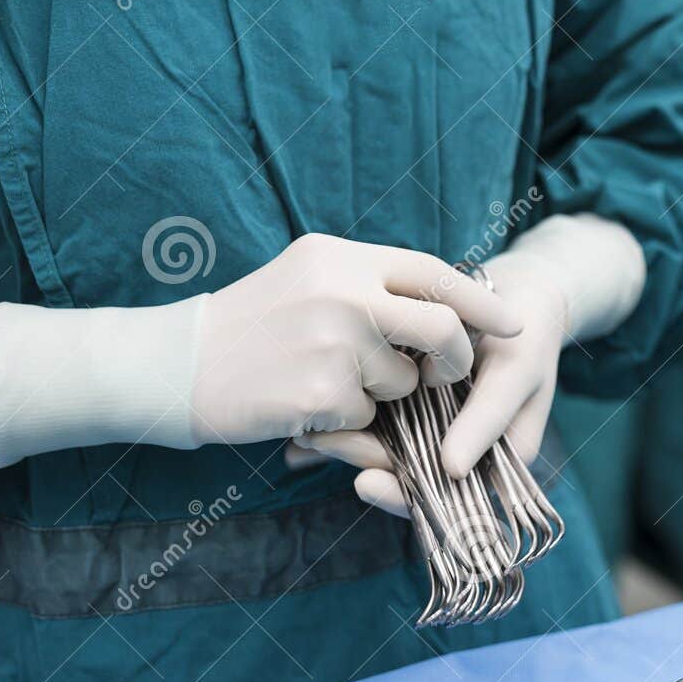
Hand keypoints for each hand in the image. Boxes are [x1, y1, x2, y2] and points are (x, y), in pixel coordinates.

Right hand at [0, 234, 520, 469]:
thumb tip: (442, 305)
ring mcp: (334, 342)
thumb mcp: (305, 280)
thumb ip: (368, 284)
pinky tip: (303, 410)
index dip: (479, 301)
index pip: (432, 272)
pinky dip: (346, 425)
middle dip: (454, 359)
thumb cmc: (245, 328)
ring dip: (379, 395)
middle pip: (442, 327)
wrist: (170, 366)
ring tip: (322, 385)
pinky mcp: (322, 393)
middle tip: (443, 374)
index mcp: (339, 257)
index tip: (512, 324)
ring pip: (402, 382)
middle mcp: (343, 291)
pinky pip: (367, 419)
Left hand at [287, 214, 645, 514]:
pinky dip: (341, 418)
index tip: (366, 483)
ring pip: (379, 449)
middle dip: (359, 462)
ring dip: (342, 441)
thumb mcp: (516, 374)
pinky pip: (371, 419)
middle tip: (321, 444)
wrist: (520, 299)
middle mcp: (453, 453)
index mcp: (487, 463)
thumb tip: (453, 470)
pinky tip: (305, 421)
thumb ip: (488, 421)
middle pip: (401, 476)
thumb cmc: (529, 337)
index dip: (400, 496)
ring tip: (306, 432)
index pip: (440, 499)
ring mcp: (427, 427)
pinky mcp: (405, 400)